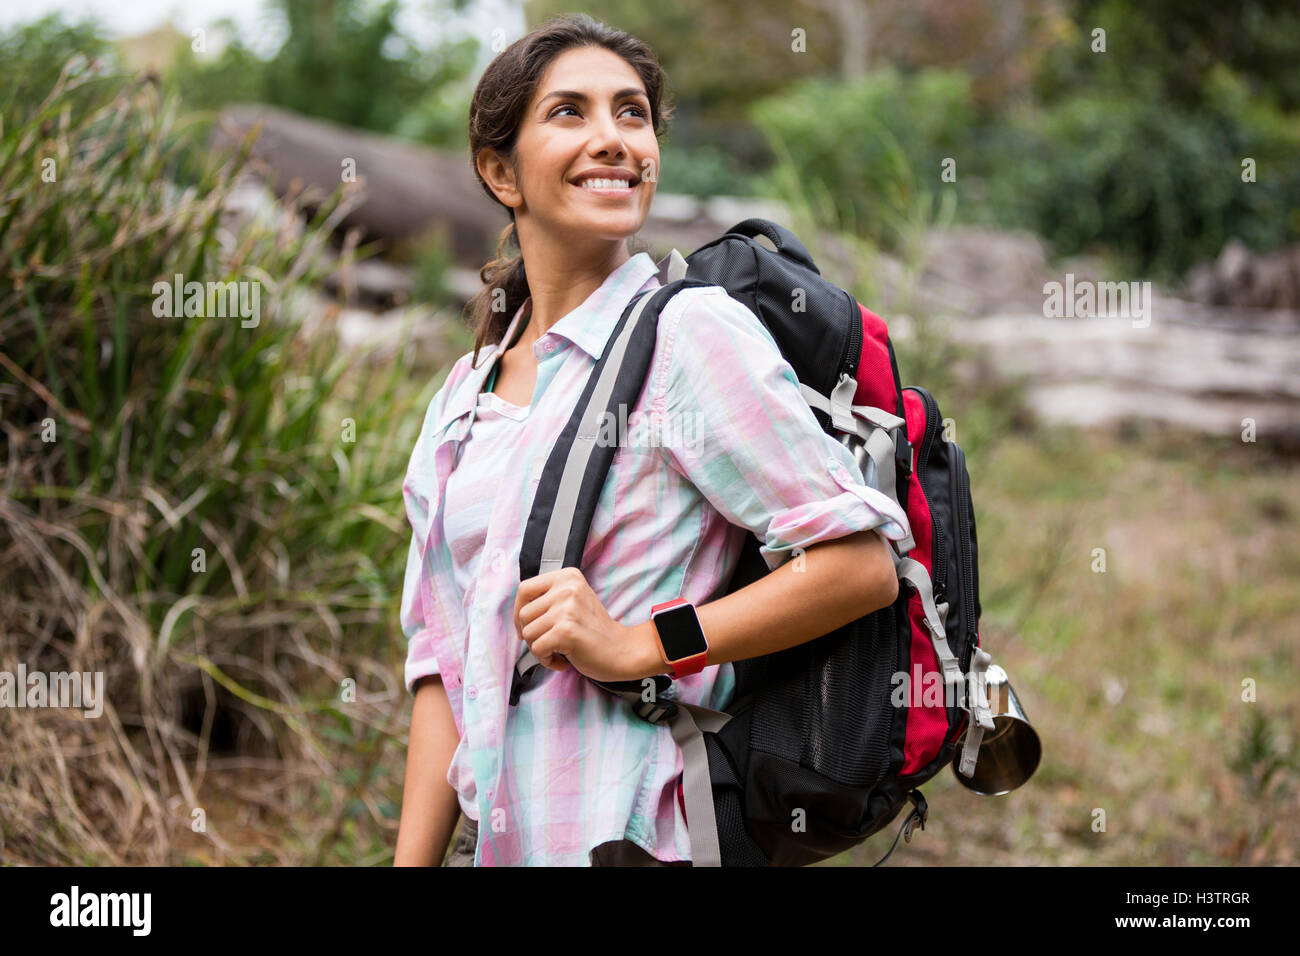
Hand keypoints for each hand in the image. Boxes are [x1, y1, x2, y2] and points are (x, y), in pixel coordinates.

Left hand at [514, 567, 653, 682]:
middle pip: (523, 614)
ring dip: (539, 649)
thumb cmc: (594, 630)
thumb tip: (517, 612)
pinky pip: (537, 649)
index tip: (527, 626)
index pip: (524, 589)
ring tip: (558, 651)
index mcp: (568, 576)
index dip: (519, 611)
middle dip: (530, 634)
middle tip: (549, 643)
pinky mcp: (566, 631)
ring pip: (527, 633)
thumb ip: (549, 598)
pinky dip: (546, 660)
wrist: (622, 650)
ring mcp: (567, 609)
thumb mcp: (573, 601)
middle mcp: (567, 588)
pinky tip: (562, 660)